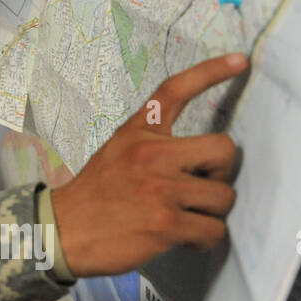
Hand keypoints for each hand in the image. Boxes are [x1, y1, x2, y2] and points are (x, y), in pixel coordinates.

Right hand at [50, 53, 247, 277]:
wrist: (61, 232)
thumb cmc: (95, 195)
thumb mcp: (117, 152)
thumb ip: (154, 146)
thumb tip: (203, 161)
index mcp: (137, 133)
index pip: (175, 91)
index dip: (210, 72)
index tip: (239, 60)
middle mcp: (150, 154)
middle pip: (224, 150)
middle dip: (220, 174)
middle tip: (198, 187)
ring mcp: (159, 189)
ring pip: (224, 196)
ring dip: (211, 213)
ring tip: (184, 218)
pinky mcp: (165, 223)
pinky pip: (214, 230)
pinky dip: (204, 239)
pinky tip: (183, 239)